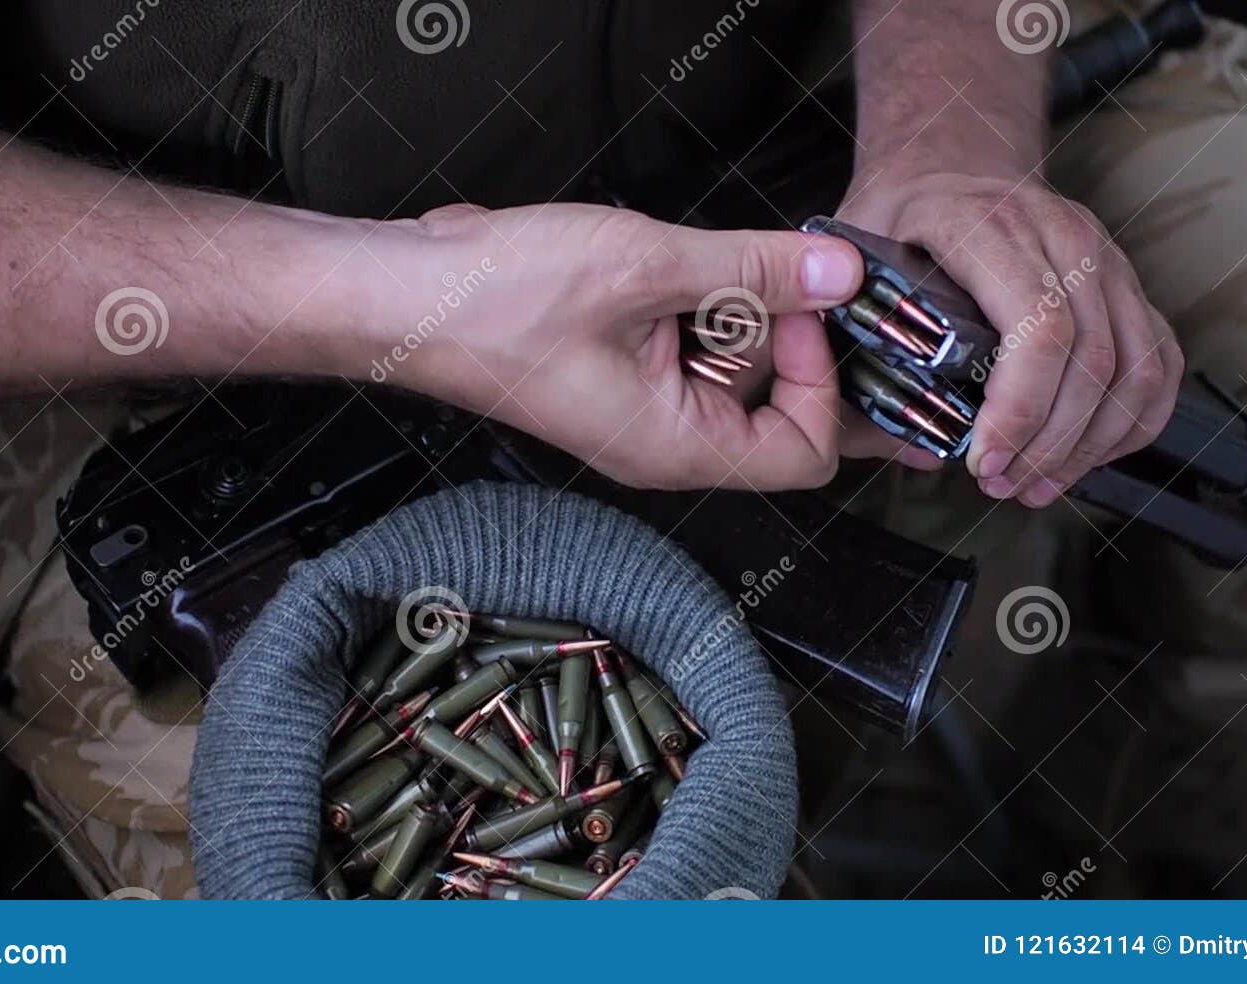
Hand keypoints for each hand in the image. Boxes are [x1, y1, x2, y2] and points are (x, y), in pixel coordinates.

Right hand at [367, 203, 935, 489]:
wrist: (405, 296)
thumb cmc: (499, 300)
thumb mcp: (647, 267)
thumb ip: (755, 270)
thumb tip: (841, 273)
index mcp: (677, 446)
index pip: (807, 454)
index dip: (825, 381)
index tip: (803, 308)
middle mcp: (666, 443)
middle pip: (777, 407)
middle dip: (777, 334)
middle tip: (752, 270)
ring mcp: (642, 409)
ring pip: (734, 369)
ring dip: (730, 308)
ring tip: (677, 266)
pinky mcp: (623, 373)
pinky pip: (691, 347)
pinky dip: (696, 303)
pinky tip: (663, 267)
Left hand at [838, 167, 1182, 506]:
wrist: (947, 163)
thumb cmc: (899, 221)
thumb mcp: (855, 268)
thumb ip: (865, 352)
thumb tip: (912, 447)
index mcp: (983, 225)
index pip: (1037, 326)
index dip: (1020, 409)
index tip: (984, 461)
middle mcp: (1057, 233)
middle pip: (1091, 357)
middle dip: (1050, 444)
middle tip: (1003, 485)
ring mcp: (1102, 254)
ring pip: (1135, 365)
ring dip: (1092, 444)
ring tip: (1038, 483)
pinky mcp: (1124, 280)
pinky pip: (1160, 358)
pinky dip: (1133, 420)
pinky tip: (1088, 454)